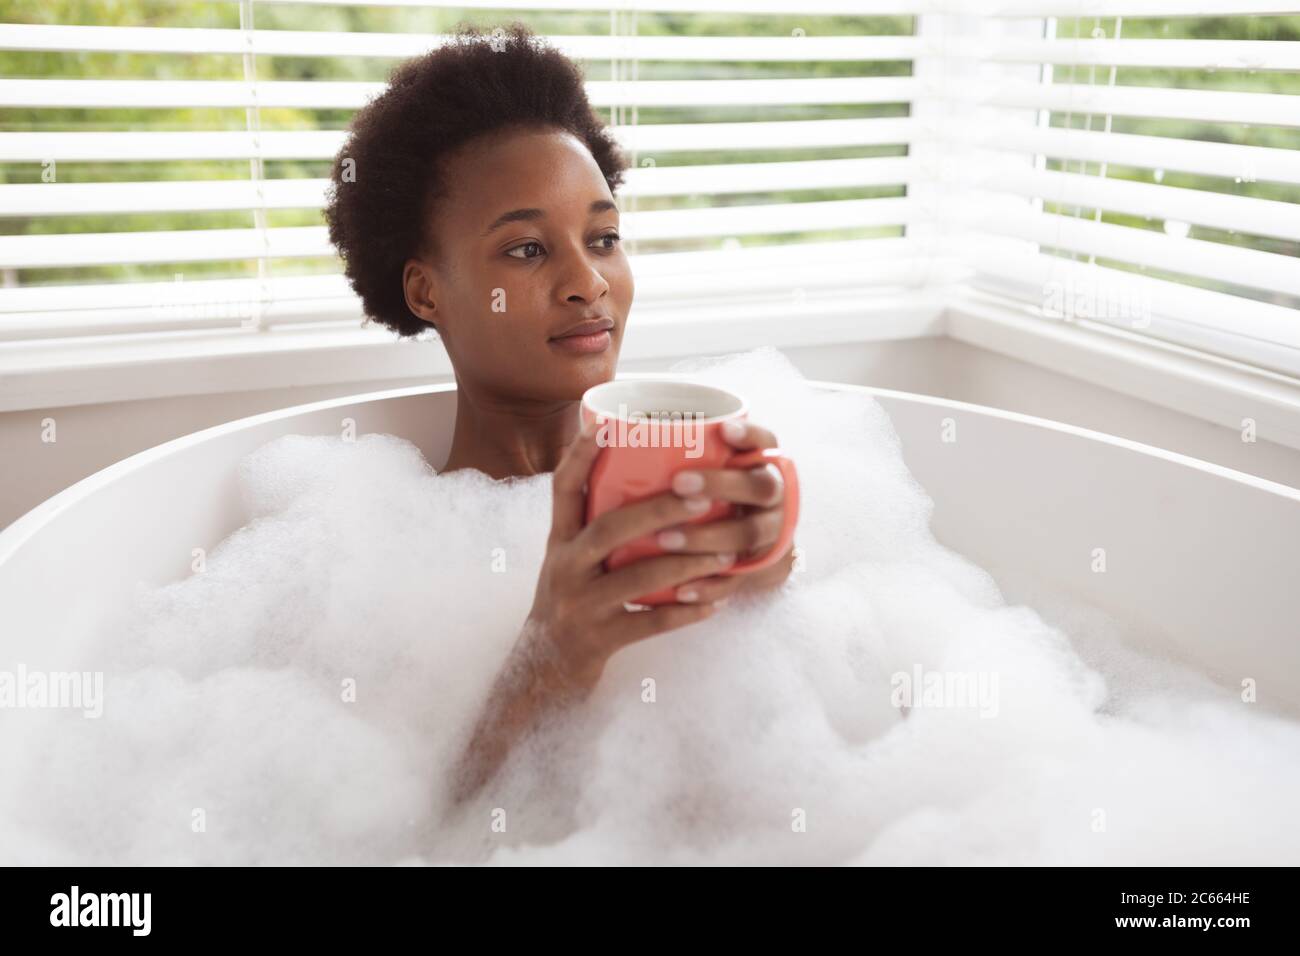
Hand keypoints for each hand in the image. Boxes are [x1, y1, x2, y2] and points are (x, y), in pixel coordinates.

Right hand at [524, 417, 737, 695]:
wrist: (541, 672)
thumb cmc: (571, 604)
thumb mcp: (570, 560)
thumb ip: (596, 524)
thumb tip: (647, 476)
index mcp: (559, 540)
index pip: (564, 488)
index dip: (581, 454)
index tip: (605, 422)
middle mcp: (565, 567)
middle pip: (609, 528)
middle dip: (658, 510)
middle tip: (701, 497)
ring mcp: (579, 606)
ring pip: (636, 578)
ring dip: (685, 564)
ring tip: (725, 553)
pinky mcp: (598, 641)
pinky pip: (648, 624)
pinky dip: (686, 613)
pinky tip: (717, 602)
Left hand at [653, 418, 797, 602]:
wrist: (748, 552)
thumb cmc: (706, 500)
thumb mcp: (705, 474)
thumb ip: (675, 455)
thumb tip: (602, 426)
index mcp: (760, 465)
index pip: (766, 442)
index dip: (749, 435)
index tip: (723, 430)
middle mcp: (773, 497)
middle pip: (761, 487)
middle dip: (720, 484)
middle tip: (678, 483)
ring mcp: (772, 534)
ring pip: (748, 535)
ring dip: (706, 536)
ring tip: (664, 540)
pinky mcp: (762, 571)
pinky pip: (741, 580)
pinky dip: (710, 586)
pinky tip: (681, 591)